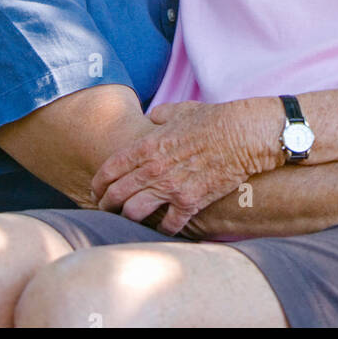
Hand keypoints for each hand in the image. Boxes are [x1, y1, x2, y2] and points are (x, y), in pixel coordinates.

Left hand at [91, 101, 256, 235]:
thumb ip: (160, 115)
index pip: (110, 169)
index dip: (98, 183)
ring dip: (128, 218)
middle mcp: (154, 169)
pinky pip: (168, 225)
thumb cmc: (212, 119)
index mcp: (148, 146)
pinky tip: (162, 226)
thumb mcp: (181, 110)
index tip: (96, 190)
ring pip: (135, 213)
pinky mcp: (190, 202)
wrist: (242, 134)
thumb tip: (152, 117)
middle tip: (105, 209)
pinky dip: (162, 228)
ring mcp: (171, 187)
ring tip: (128, 220)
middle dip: (106, 204)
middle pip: (117, 194)